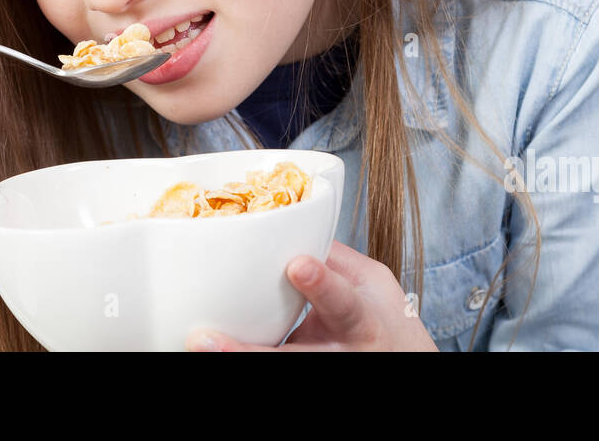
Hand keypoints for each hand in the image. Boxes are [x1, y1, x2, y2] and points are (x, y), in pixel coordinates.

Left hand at [186, 240, 438, 350]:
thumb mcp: (369, 284)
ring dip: (234, 357)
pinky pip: (268, 364)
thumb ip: (332, 258)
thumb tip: (288, 225)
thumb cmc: (382, 319)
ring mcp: (316, 367)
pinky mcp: (299, 373)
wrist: (400, 361)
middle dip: (247, 352)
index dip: (322, 285)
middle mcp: (336, 355)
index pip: (342, 303)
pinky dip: (237, 354)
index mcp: (360, 322)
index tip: (297, 265)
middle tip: (203, 340)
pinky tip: (211, 348)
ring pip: (276, 366)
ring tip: (198, 346)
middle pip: (292, 359)